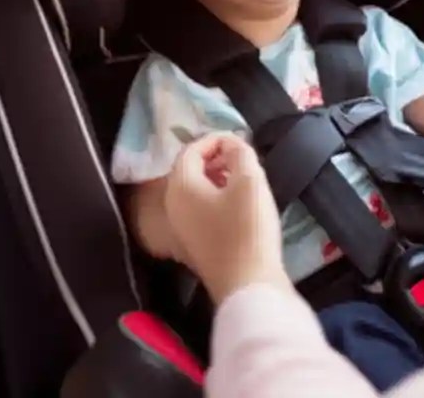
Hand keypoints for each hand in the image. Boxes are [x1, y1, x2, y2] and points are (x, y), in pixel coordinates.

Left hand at [161, 132, 290, 302]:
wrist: (247, 284)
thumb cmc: (247, 228)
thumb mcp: (250, 180)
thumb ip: (240, 153)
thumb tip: (233, 145)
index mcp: (180, 186)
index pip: (191, 150)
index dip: (216, 140)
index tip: (242, 141)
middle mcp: (173, 205)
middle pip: (190, 170)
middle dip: (217, 158)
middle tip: (245, 158)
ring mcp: (181, 228)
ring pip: (196, 191)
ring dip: (219, 178)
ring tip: (246, 179)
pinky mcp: (195, 244)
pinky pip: (201, 210)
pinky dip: (218, 198)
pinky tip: (242, 205)